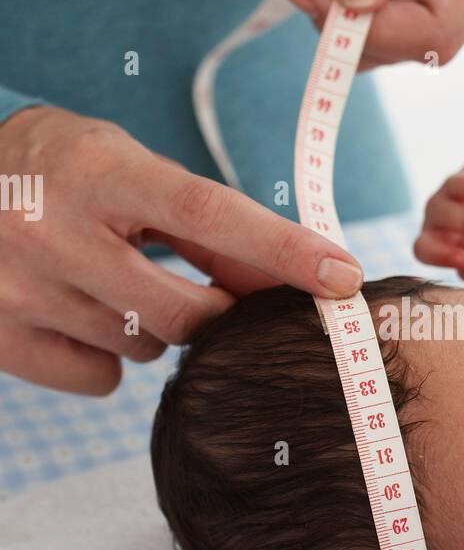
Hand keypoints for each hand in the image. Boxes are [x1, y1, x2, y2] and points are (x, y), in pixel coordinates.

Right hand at [0, 105, 363, 394]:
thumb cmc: (62, 170)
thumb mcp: (130, 169)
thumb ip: (202, 225)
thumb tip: (282, 283)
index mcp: (97, 173)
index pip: (209, 214)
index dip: (283, 249)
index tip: (342, 276)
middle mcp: (54, 231)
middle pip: (186, 310)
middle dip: (216, 310)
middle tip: (207, 291)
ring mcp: (20, 289)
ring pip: (144, 348)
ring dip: (153, 327)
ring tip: (113, 282)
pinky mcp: (0, 335)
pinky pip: (100, 379)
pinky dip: (107, 358)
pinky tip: (79, 313)